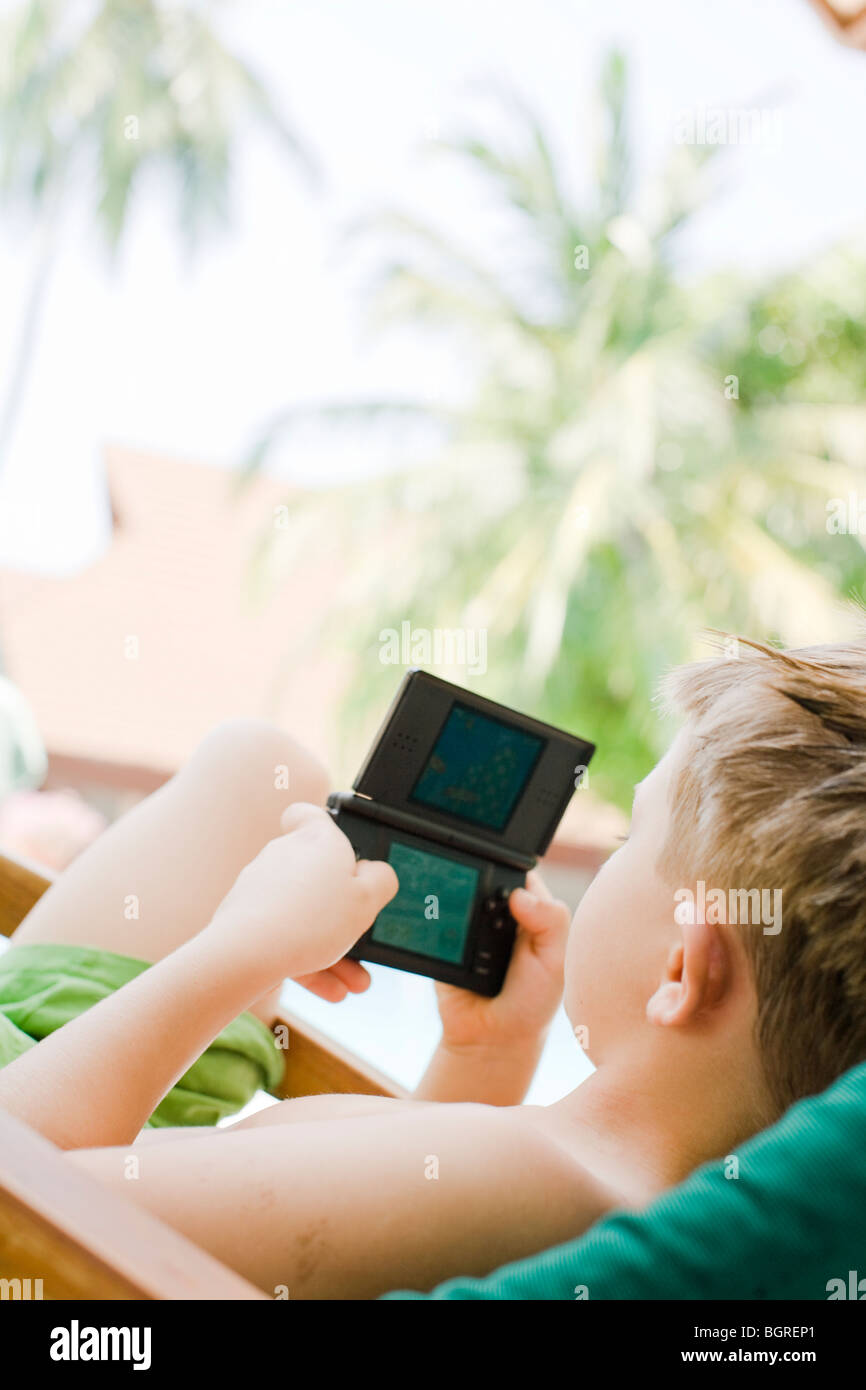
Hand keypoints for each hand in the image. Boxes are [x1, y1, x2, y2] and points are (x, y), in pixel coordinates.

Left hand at [205, 803, 398, 983]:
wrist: (246, 954)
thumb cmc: (311, 918)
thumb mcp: (368, 898)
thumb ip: (381, 879)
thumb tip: (376, 873)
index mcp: (315, 839)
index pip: (308, 813)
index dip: (322, 824)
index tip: (339, 850)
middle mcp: (284, 856)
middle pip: (318, 878)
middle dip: (343, 914)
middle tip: (363, 938)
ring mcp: (261, 888)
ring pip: (304, 916)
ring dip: (333, 949)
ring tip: (356, 983)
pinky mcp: (245, 919)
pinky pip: (285, 939)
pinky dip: (308, 963)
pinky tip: (331, 992)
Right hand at [433, 871, 569, 1052]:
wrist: (490, 1038)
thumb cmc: (532, 999)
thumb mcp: (555, 960)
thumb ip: (551, 921)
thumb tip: (519, 894)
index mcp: (529, 908)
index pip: (517, 874)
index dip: (510, 872)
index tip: (507, 889)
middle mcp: (496, 911)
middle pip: (480, 878)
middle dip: (479, 887)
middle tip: (489, 918)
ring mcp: (466, 923)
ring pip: (454, 895)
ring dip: (455, 904)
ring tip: (470, 933)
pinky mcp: (440, 938)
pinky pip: (431, 920)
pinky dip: (432, 921)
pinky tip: (442, 932)